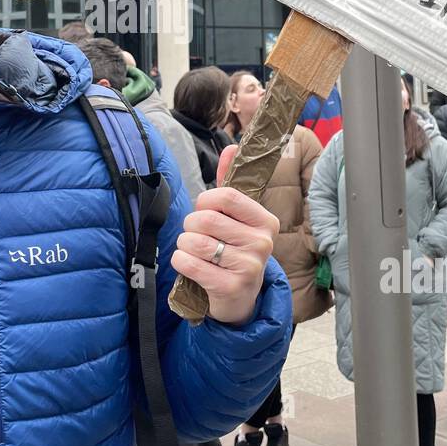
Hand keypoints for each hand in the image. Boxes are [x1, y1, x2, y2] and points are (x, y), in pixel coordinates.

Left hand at [171, 145, 276, 327]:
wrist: (239, 299)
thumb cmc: (233, 250)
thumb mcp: (237, 219)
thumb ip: (231, 184)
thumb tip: (232, 146)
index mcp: (266, 221)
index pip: (226, 196)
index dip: (205, 201)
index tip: (205, 210)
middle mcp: (262, 243)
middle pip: (206, 219)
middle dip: (191, 225)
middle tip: (197, 236)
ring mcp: (248, 267)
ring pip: (195, 241)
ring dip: (184, 244)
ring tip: (193, 251)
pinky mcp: (230, 287)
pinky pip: (189, 263)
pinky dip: (180, 261)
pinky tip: (189, 265)